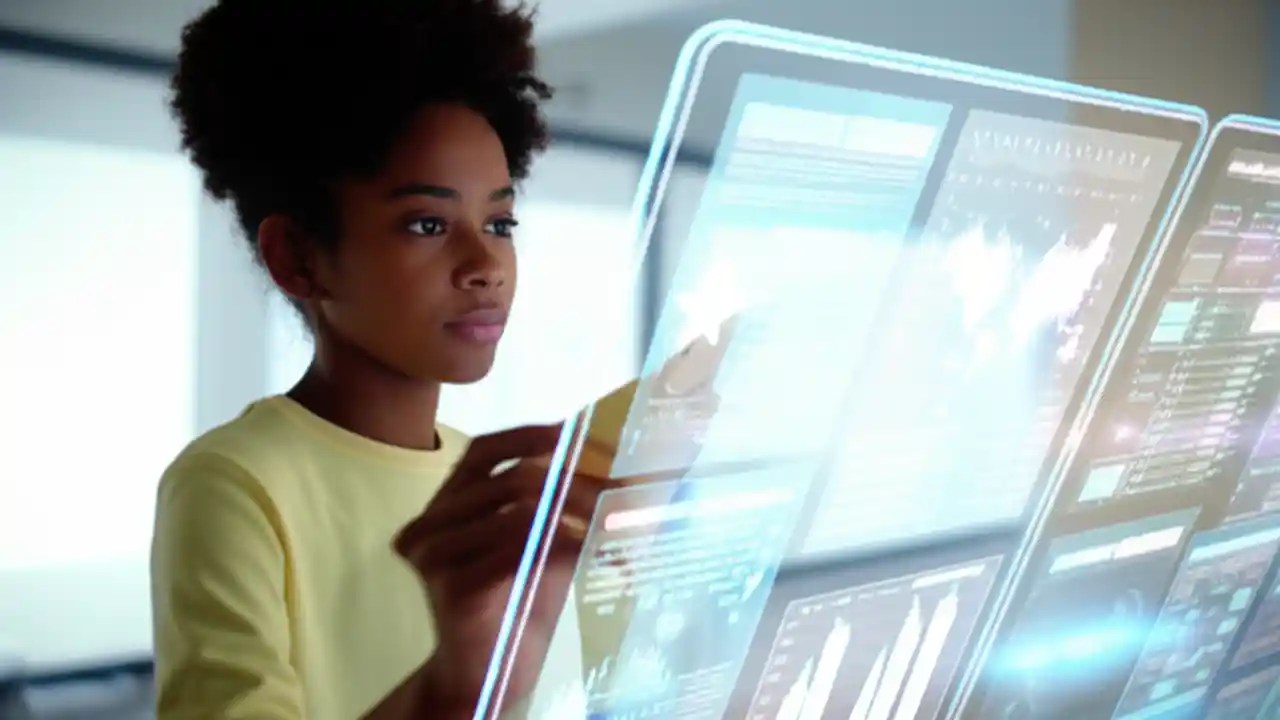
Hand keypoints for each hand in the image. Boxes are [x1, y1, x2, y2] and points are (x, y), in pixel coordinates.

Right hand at [393, 424, 608, 711]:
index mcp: (446, 504)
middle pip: (508, 483)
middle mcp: (430, 524)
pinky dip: (560, 550)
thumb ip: (562, 508)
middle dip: (570, 487)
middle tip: (613, 495)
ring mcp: (435, 556)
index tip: (566, 434)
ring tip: (608, 528)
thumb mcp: (541, 544)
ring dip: (573, 520)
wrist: (488, 671)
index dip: (523, 437)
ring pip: (516, 517)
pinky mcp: (451, 588)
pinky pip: (515, 554)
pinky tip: (587, 556)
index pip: (480, 452)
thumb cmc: (516, 602)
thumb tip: (623, 475)